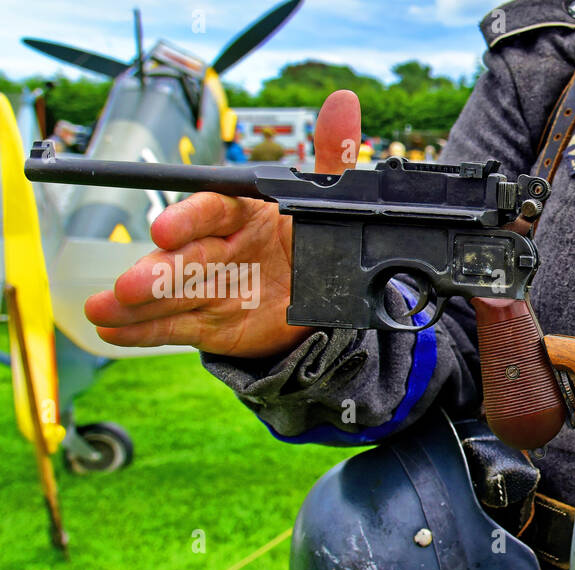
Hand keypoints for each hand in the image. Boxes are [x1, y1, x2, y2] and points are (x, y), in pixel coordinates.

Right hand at [84, 90, 362, 357]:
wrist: (320, 296)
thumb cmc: (311, 239)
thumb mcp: (329, 202)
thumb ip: (333, 156)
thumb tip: (342, 103)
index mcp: (244, 214)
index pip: (213, 211)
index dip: (188, 220)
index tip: (163, 230)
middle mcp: (220, 249)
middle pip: (184, 258)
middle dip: (156, 271)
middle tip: (130, 285)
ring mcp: (211, 287)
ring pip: (171, 294)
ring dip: (137, 303)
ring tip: (104, 309)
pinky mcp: (210, 323)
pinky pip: (175, 328)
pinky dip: (144, 331)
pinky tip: (110, 331)